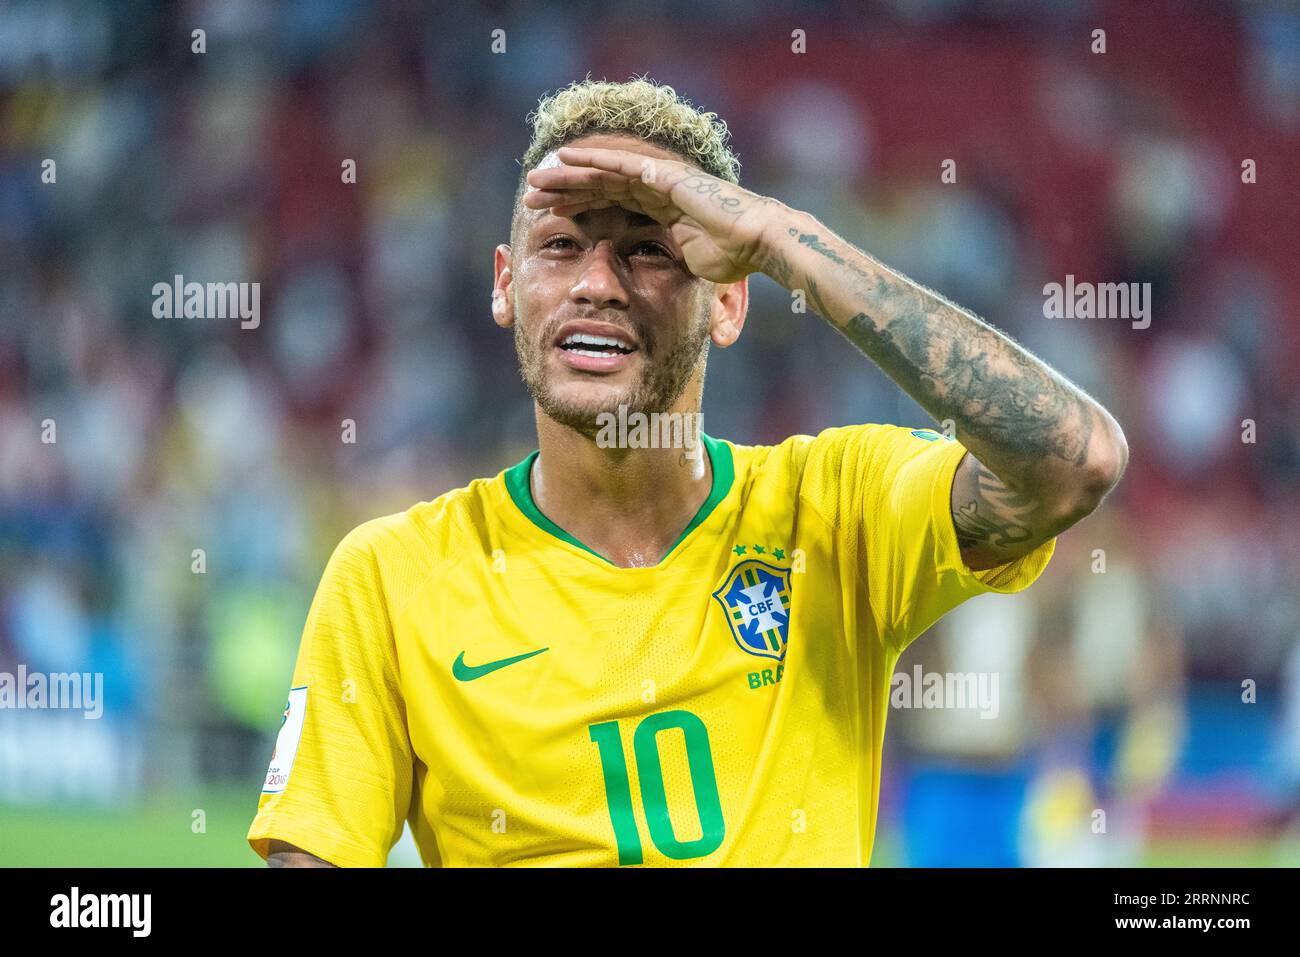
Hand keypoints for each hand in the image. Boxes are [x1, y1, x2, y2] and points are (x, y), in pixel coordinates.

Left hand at [523, 146, 781, 283]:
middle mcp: (654, 189)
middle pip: (598, 186)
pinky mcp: (662, 176)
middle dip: (563, 189)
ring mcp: (658, 180)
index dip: (579, 206)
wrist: (757, 241)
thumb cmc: (734, 257)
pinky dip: (591, 162)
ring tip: (535, 178)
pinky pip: (620, 167)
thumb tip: (659, 300)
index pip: (609, 204)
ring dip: (567, 175)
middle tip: (530, 194)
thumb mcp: (689, 270)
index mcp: (659, 210)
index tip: (549, 214)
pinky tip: (565, 159)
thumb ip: (669, 274)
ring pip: (602, 174)